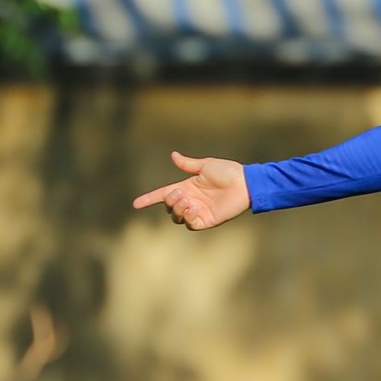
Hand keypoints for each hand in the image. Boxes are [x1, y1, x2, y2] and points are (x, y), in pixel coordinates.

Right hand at [132, 152, 250, 229]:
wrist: (244, 183)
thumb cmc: (228, 172)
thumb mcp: (205, 165)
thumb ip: (188, 164)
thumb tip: (173, 155)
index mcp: (187, 187)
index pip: (163, 195)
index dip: (149, 199)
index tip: (136, 204)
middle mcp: (191, 201)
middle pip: (169, 207)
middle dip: (169, 201)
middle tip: (180, 195)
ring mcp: (198, 211)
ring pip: (177, 217)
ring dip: (177, 209)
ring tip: (187, 201)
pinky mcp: (207, 221)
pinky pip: (190, 224)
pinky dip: (187, 217)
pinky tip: (192, 208)